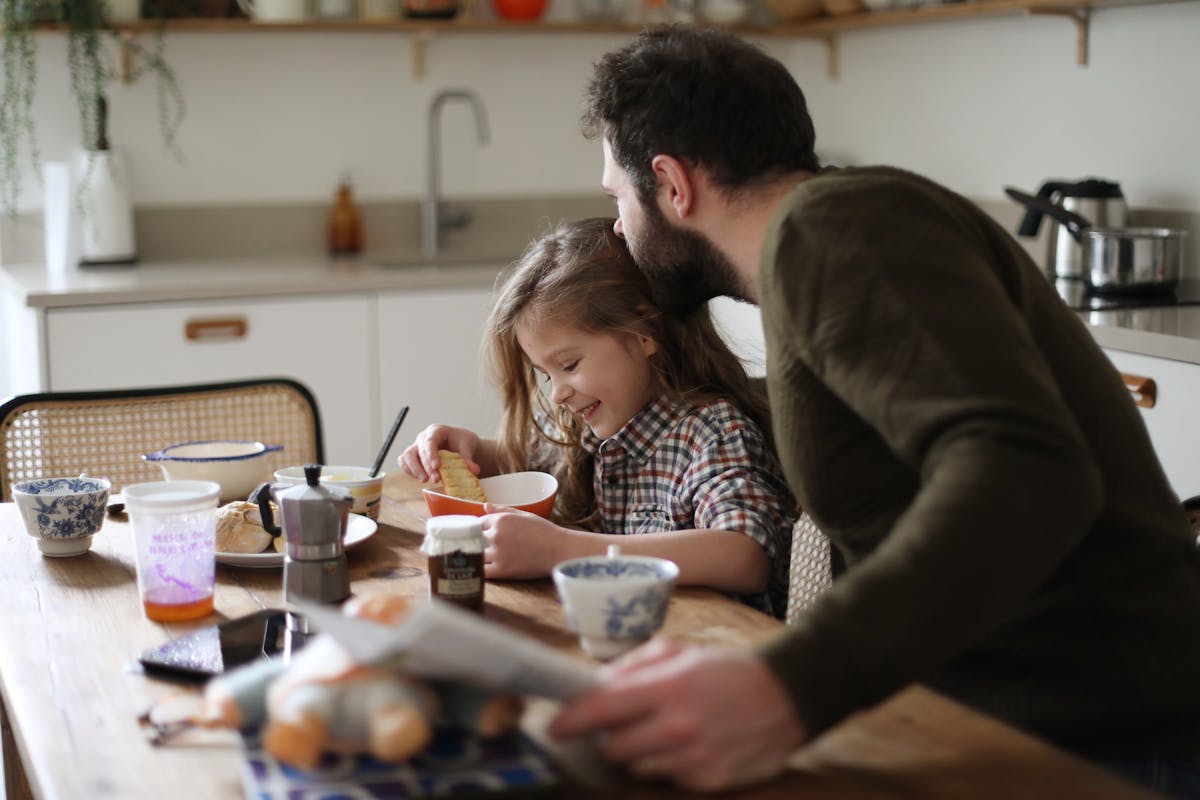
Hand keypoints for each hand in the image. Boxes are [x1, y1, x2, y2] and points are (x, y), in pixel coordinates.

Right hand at [397, 425, 480, 482]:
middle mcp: (423, 437)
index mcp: (436, 430)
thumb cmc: (462, 441)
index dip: (431, 454)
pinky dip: (409, 470)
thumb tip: (475, 470)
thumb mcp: (467, 447)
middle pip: (419, 451)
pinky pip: (404, 462)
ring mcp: (416, 446)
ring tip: (424, 480)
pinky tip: (419, 478)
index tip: (437, 466)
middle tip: (436, 479)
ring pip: (407, 456)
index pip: (430, 441)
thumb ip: (468, 459)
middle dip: (426, 466)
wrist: (460, 443)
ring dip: (414, 469)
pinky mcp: (413, 456)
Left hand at [480, 507, 566, 578]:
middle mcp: (496, 535)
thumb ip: (503, 510)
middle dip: (477, 541)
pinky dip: (479, 570)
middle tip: (482, 546)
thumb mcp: (525, 515)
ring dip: (476, 555)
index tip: (484, 534)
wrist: (559, 551)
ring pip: (475, 554)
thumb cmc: (545, 532)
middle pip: (474, 538)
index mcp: (501, 520)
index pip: (478, 523)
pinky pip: (481, 571)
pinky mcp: (502, 570)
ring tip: (482, 557)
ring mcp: (498, 553)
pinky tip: (483, 569)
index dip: (481, 529)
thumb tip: (485, 506)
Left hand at [548, 639, 807, 791]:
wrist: (787, 696)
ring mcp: (694, 759)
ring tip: (666, 729)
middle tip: (626, 721)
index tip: (556, 726)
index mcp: (668, 688)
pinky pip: (668, 778)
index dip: (571, 720)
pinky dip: (670, 764)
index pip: (601, 710)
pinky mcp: (709, 782)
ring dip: (641, 751)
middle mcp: (678, 727)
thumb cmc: (729, 670)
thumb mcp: (680, 652)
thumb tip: (593, 686)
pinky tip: (691, 744)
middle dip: (611, 735)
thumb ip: (632, 668)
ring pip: (637, 767)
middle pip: (612, 747)